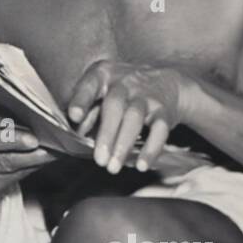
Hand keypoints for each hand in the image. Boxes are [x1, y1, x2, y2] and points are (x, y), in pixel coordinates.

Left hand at [66, 59, 195, 174]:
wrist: (168, 81)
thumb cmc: (125, 90)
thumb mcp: (104, 91)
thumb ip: (89, 109)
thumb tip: (78, 131)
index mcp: (104, 75)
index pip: (90, 85)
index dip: (81, 100)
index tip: (74, 116)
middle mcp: (125, 83)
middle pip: (114, 106)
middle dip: (106, 134)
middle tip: (99, 160)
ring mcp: (146, 96)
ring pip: (135, 118)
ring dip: (123, 144)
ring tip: (113, 167)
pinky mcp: (164, 111)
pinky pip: (159, 130)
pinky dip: (151, 149)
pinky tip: (142, 166)